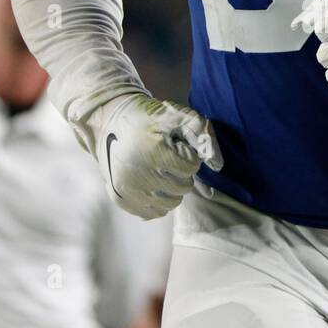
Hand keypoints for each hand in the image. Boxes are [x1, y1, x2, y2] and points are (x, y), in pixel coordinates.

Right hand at [88, 92, 221, 219]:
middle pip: (183, 187)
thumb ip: (205, 135)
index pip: (191, 167)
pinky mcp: (121, 199)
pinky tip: (150, 182)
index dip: (186, 154)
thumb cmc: (149, 117)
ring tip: (157, 168)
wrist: (109, 121)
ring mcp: (128, 190)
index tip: (172, 144)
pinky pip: (154, 212)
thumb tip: (218, 166)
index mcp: (155, 152)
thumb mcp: (179, 115)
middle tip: (164, 155)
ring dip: (171, 187)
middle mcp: (139, 175)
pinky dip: (158, 200)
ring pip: (172, 203)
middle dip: (180, 171)